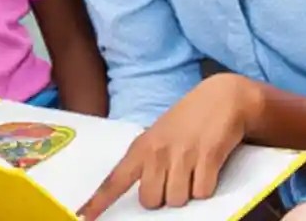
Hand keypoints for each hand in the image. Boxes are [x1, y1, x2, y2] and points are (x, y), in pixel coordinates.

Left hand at [78, 74, 261, 219]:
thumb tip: (146, 194)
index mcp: (142, 147)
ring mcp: (183, 154)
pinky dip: (207, 186)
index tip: (83, 218)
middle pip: (150, 200)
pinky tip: (208, 167)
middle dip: (163, 197)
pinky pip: (202, 192)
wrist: (223, 96)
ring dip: (187, 192)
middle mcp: (158, 151)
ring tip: (193, 169)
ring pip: (177, 200)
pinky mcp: (208, 156)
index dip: (98, 202)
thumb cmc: (188, 119)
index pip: (115, 180)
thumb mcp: (159, 135)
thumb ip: (148, 161)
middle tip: (174, 178)